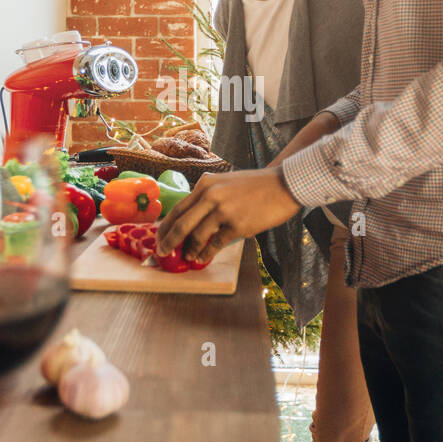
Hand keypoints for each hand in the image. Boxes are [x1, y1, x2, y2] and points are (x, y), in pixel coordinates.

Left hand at [156, 166, 301, 263]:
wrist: (283, 185)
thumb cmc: (255, 186)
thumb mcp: (225, 183)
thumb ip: (207, 197)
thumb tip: (191, 222)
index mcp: (205, 184)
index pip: (178, 209)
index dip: (166, 227)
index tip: (159, 238)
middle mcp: (211, 195)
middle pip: (182, 224)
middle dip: (169, 242)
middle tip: (162, 253)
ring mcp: (224, 210)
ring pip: (197, 236)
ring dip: (189, 250)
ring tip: (187, 257)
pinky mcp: (238, 225)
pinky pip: (215, 244)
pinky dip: (206, 253)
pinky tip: (202, 258)